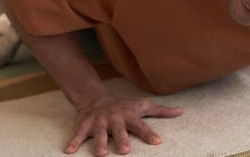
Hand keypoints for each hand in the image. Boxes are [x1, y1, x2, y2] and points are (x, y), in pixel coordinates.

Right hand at [66, 94, 182, 155]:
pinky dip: (73, 142)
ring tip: (101, 155)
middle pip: (119, 130)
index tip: (157, 142)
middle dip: (121, 140)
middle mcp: (114, 118)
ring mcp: (98, 122)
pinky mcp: (84, 125)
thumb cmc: (124, 107)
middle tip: (125, 151)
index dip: (149, 133)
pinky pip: (78, 134)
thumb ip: (161, 111)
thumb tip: (181, 112)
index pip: (141, 125)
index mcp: (129, 116)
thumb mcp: (142, 106)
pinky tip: (69, 151)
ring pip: (99, 134)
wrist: (96, 98)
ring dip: (99, 144)